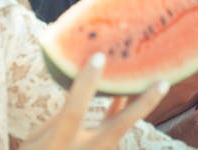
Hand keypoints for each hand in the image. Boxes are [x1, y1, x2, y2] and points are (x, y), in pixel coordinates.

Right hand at [20, 54, 168, 149]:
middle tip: (163, 83)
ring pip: (121, 126)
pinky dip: (119, 110)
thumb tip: (80, 88)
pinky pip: (114, 130)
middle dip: (142, 105)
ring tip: (156, 80)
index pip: (73, 112)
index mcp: (59, 144)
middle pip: (118, 126)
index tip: (98, 57)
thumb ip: (57, 118)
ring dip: (137, 103)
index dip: (85, 85)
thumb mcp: (35, 141)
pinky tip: (123, 94)